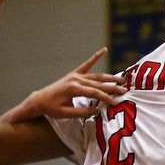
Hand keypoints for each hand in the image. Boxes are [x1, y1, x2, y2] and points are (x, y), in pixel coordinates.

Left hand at [6, 48, 126, 121]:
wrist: (40, 100)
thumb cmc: (52, 109)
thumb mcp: (65, 114)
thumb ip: (81, 112)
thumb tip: (97, 110)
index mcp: (74, 89)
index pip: (94, 94)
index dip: (106, 98)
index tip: (115, 103)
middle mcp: (76, 80)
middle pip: (98, 84)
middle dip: (112, 87)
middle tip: (125, 90)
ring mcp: (75, 75)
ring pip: (96, 76)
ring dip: (109, 77)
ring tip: (122, 79)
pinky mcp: (74, 74)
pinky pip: (86, 65)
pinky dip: (95, 57)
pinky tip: (103, 50)